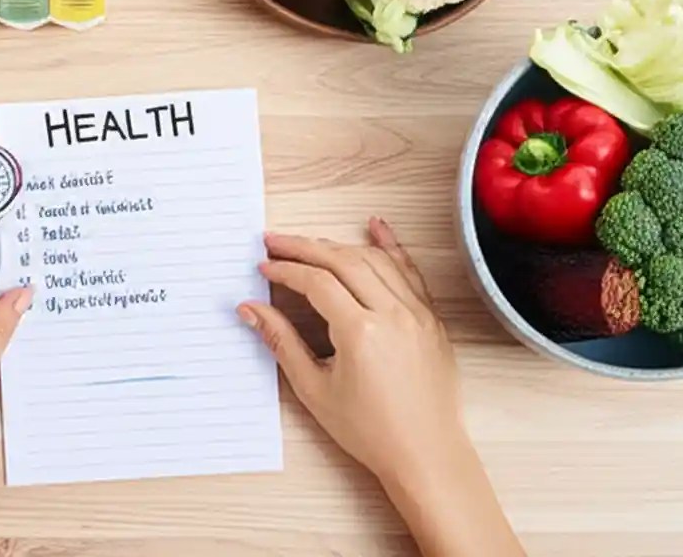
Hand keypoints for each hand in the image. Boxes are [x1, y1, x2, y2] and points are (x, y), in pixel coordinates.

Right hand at [238, 219, 524, 556]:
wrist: (424, 454)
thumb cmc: (372, 431)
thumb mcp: (315, 389)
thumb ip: (281, 342)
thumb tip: (251, 310)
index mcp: (362, 333)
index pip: (317, 283)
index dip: (286, 270)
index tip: (265, 267)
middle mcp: (393, 315)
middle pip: (343, 261)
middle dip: (304, 247)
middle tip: (275, 242)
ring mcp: (417, 314)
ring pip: (374, 261)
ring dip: (338, 246)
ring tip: (309, 243)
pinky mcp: (431, 319)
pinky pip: (410, 272)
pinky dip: (391, 247)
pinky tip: (376, 228)